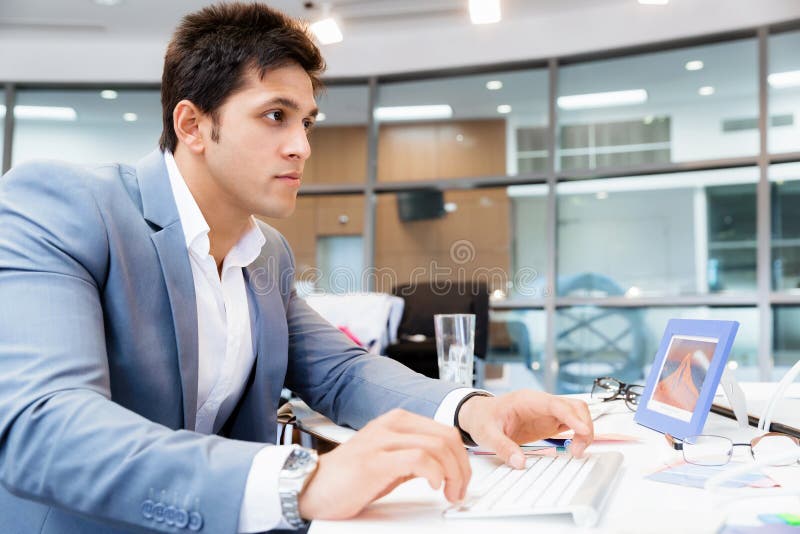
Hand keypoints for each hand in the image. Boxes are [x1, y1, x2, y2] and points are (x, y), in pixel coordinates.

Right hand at [297, 408, 470, 519]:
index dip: (462, 457)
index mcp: (396, 422)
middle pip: (446, 436)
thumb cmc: (347, 478)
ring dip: (453, 474)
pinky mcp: (375, 460)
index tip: (463, 479)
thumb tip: (445, 467)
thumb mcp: (389, 462)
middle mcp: (390, 425)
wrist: (311, 487)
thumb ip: (414, 458)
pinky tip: (435, 486)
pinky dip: (435, 473)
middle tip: (460, 489)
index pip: (444, 431)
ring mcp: (382, 440)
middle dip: (462, 466)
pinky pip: (418, 458)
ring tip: (450, 492)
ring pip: (437, 446)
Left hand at [456, 390, 593, 468]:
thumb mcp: (487, 434)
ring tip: (576, 451)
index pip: (556, 404)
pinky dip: (578, 435)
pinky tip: (574, 448)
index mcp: (527, 400)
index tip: (583, 431)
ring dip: (583, 431)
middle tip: (577, 450)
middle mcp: (541, 403)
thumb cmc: (483, 418)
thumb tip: (519, 463)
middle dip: (583, 426)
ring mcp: (547, 412)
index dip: (572, 417)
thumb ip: (503, 447)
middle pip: (574, 407)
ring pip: (576, 414)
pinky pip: (571, 424)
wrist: (479, 415)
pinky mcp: (549, 422)